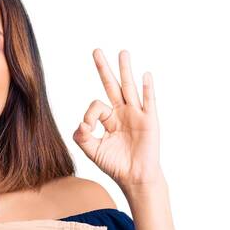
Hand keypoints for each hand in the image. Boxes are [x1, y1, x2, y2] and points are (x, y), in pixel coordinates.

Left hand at [73, 49, 162, 188]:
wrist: (135, 178)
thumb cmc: (116, 165)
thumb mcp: (93, 151)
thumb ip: (82, 136)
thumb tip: (80, 122)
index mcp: (110, 119)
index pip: (96, 106)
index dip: (90, 114)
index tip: (88, 127)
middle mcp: (123, 113)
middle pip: (112, 86)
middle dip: (104, 69)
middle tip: (96, 51)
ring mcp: (137, 115)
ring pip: (129, 88)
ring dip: (126, 70)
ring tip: (123, 52)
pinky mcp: (149, 121)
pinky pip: (148, 102)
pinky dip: (147, 89)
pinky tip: (146, 76)